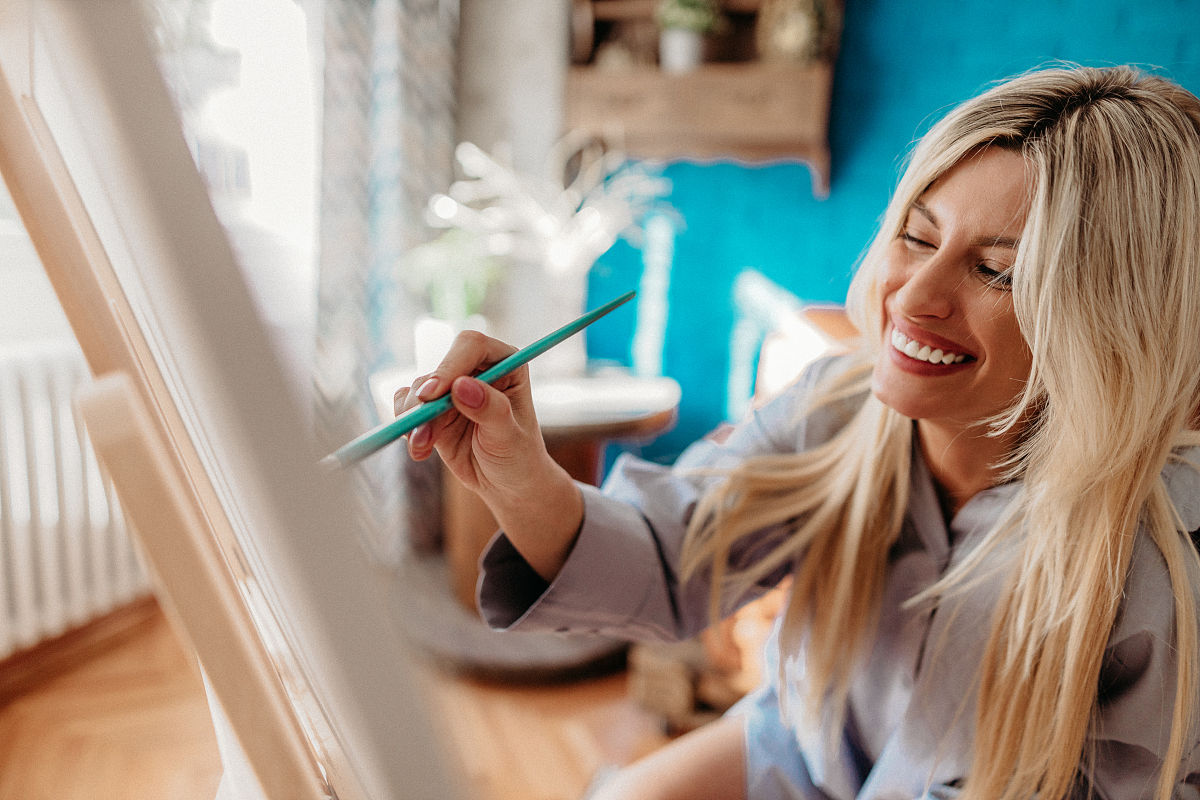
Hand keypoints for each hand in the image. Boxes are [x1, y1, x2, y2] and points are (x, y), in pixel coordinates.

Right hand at [392, 330, 583, 580]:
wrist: (506, 484)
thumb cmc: (518, 457)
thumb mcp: (509, 437)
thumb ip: (490, 410)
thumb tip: (462, 386)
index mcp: (505, 362)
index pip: (472, 346)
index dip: (450, 365)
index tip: (433, 394)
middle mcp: (476, 369)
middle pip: (439, 368)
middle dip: (425, 399)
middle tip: (421, 429)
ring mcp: (451, 389)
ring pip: (418, 389)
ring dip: (414, 419)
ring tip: (423, 447)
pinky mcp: (431, 409)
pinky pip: (405, 406)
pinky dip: (406, 427)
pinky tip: (420, 449)